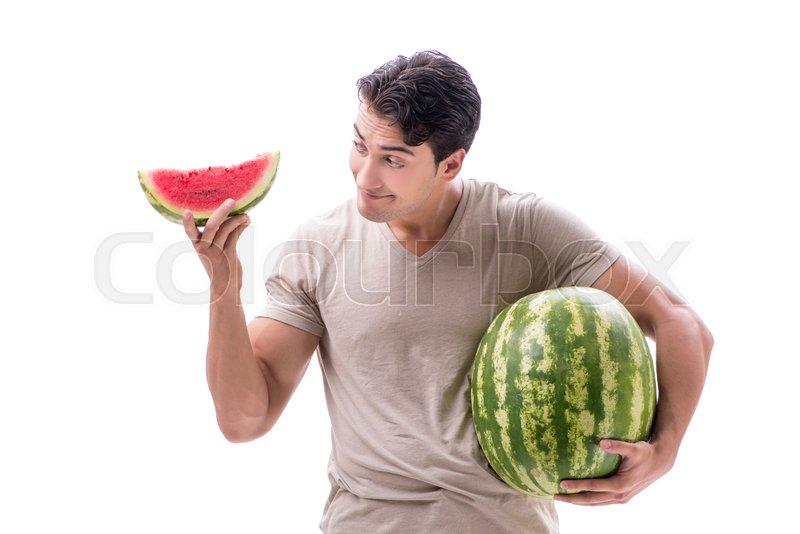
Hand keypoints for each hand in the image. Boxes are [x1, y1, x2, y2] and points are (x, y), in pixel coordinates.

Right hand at [182, 199, 249, 296]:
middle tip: (231, 201)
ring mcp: (216, 252)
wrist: (225, 288)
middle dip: (222, 211)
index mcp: (197, 244)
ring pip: (227, 229)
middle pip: (212, 225)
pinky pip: (235, 236)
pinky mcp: (228, 255)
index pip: (189, 231)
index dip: (187, 222)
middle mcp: (204, 247)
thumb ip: (219, 235)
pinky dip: (242, 226)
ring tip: (246, 215)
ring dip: (238, 219)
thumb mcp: (213, 250)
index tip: (186, 211)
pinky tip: (247, 222)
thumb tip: (235, 215)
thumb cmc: (219, 265)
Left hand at [553, 439, 673, 505]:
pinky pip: (601, 502)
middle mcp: (620, 495)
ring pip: (595, 504)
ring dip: (579, 502)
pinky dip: (589, 501)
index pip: (593, 487)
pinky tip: (579, 497)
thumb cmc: (645, 452)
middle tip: (555, 496)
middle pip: (591, 500)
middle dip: (572, 499)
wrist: (660, 463)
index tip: (561, 483)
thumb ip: (618, 445)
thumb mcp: (634, 447)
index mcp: (620, 484)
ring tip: (563, 498)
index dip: (577, 486)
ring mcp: (621, 498)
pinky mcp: (622, 498)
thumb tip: (602, 442)